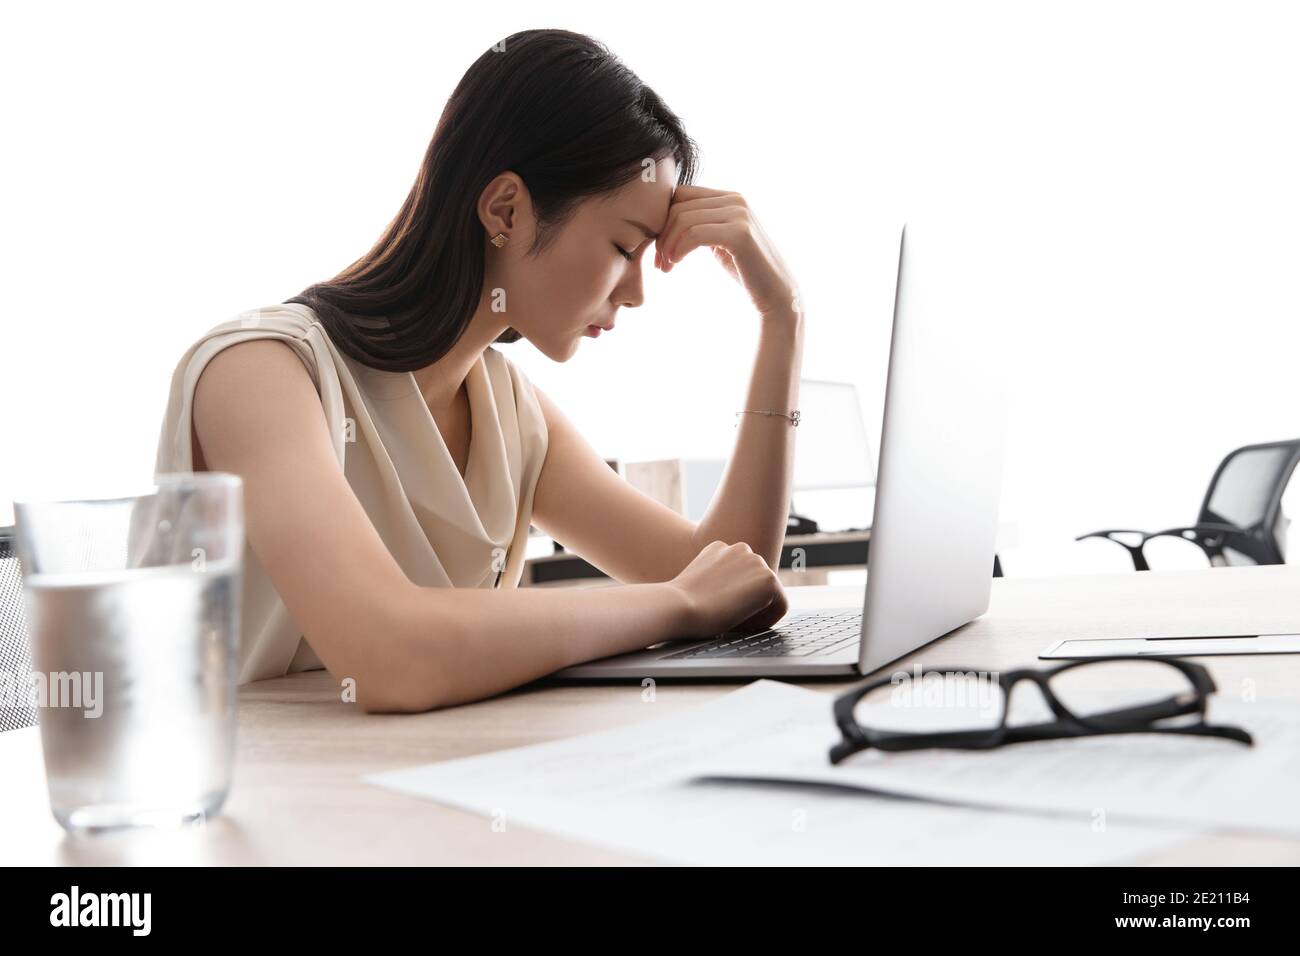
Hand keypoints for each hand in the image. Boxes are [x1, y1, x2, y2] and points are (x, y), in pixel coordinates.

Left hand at [654, 185, 801, 320]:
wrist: (776, 295)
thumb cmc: (746, 270)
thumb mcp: (719, 241)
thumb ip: (701, 224)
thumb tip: (666, 218)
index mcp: (730, 197)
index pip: (681, 194)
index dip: (662, 219)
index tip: (658, 248)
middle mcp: (736, 199)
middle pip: (678, 206)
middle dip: (662, 235)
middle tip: (658, 263)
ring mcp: (740, 214)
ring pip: (683, 219)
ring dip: (667, 245)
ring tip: (665, 267)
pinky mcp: (740, 233)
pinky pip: (694, 234)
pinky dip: (678, 249)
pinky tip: (675, 263)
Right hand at [665, 539, 789, 637]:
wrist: (679, 606)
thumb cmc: (681, 604)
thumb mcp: (699, 585)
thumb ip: (718, 583)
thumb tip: (734, 598)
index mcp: (721, 549)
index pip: (742, 575)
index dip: (736, 598)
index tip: (723, 613)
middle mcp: (740, 549)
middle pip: (757, 583)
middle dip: (749, 604)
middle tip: (731, 622)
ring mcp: (756, 562)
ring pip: (770, 594)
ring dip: (758, 611)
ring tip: (736, 623)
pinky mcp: (768, 579)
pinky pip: (781, 605)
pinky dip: (768, 619)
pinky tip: (746, 624)